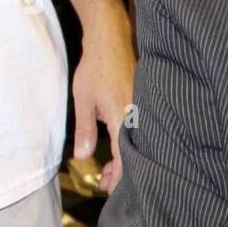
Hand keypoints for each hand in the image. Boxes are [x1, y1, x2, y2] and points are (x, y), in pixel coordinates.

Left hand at [71, 5, 135, 191]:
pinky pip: (140, 128)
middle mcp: (139, 115)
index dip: (117, 176)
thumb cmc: (96, 67)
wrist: (111, 38)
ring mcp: (143, 107)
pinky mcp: (143, 101)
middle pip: (135, 152)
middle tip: (106, 183)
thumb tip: (84, 156)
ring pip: (138, 141)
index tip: (108, 188)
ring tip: (109, 168)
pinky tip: (119, 146)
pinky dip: (130, 141)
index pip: (125, 156)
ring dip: (125, 157)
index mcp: (124, 117)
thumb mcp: (84, 100)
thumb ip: (86, 130)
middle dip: (121, 172)